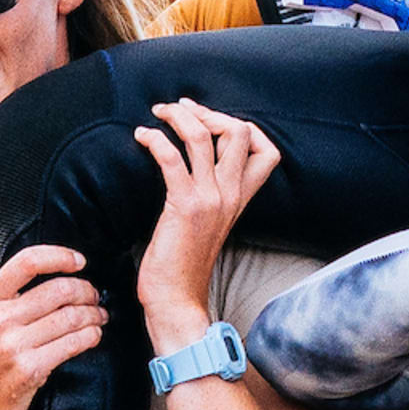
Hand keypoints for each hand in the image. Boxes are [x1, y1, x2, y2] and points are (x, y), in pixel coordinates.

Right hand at [0, 247, 103, 409]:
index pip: (27, 262)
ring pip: (70, 317)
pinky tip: (93, 336)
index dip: (60, 255)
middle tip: (94, 295)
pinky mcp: (28, 371)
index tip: (78, 260)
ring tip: (98, 315)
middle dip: (86, 290)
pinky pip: (72, 344)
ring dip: (93, 314)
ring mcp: (12, 347)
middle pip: (58, 289)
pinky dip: (90, 337)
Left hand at [134, 100, 280, 350]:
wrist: (176, 299)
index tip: (210, 118)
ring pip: (204, 137)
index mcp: (240, 199)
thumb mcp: (208, 223)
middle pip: (240, 132)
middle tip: (180, 110)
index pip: (266, 150)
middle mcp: (231, 195)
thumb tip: (191, 164)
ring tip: (159, 112)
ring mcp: (210, 199)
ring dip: (179, 116)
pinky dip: (155, 139)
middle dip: (208, 112)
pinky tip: (141, 136)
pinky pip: (172, 157)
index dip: (243, 126)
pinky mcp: (184, 205)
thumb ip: (210, 195)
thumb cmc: (183, 264)